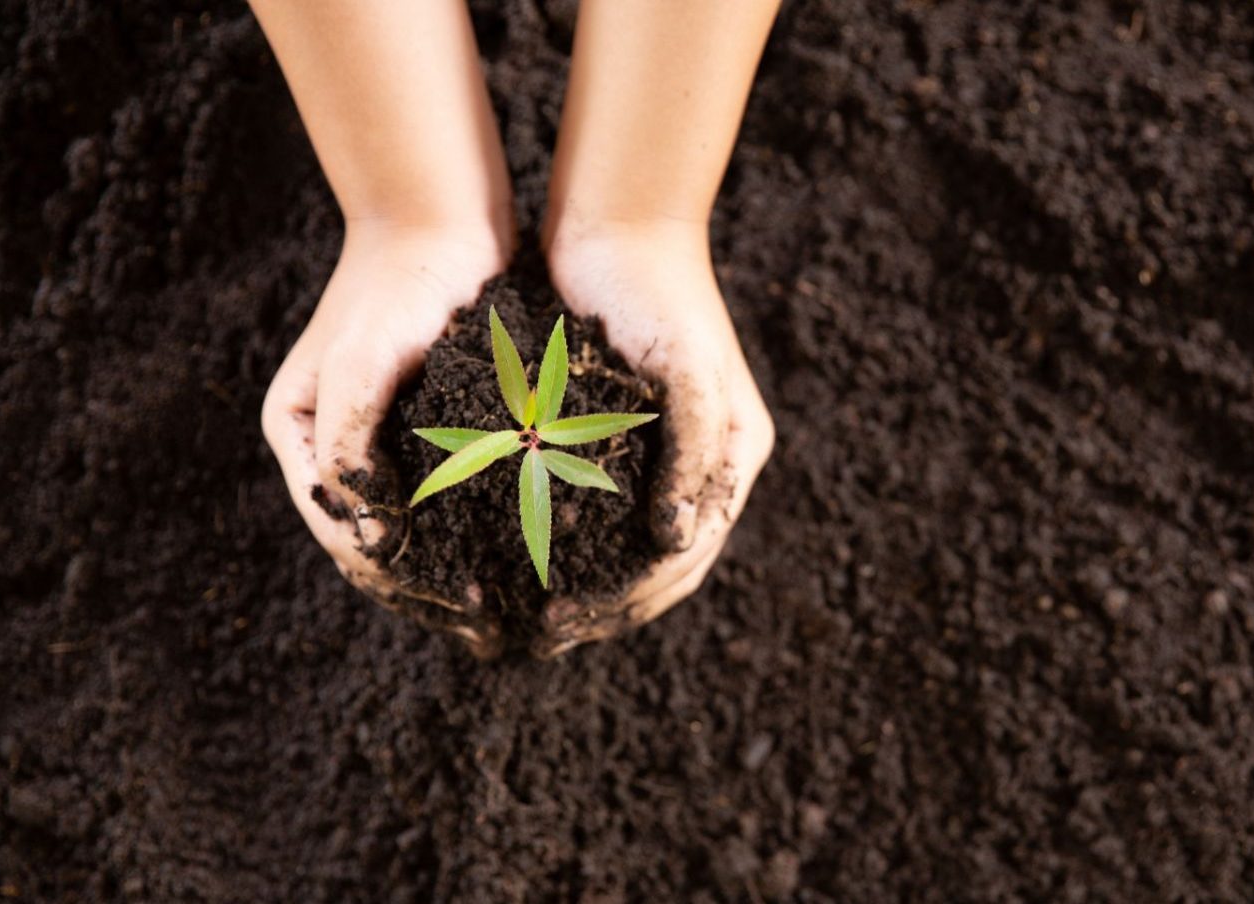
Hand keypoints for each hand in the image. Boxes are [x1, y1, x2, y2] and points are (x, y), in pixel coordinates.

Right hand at [262, 224, 507, 641]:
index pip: (343, 535)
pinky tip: (526, 552)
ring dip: (457, 569)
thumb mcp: (361, 363)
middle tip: (491, 625)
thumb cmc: (394, 284)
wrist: (440, 218)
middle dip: (429, 591)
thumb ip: (351, 445)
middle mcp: (337, 445)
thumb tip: (366, 537)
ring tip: (512, 607)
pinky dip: (481, 528)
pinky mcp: (435, 424)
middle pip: (378, 545)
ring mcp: (386, 437)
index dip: (399, 581)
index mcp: (299, 436)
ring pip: (418, 528)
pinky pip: (453, 494)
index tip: (462, 605)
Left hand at [536, 223, 773, 655]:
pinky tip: (519, 554)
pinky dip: (565, 539)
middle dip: (607, 607)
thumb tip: (676, 541)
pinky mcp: (616, 435)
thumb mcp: (686, 371)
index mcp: (735, 456)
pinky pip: (595, 508)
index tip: (570, 621)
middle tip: (543, 635)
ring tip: (530, 615)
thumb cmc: (660, 293)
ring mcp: (662, 451)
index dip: (633, 598)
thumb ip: (693, 455)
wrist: (620, 224)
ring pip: (626, 545)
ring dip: (587, 584)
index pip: (690, 556)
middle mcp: (703, 463)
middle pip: (663, 566)